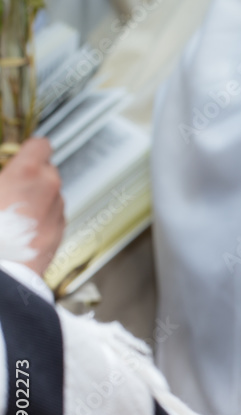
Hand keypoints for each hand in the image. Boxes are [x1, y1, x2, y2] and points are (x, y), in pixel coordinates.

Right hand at [0, 138, 64, 276]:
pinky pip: (52, 214)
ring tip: (11, 212)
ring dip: (35, 196)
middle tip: (8, 186)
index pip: (40, 144)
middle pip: (46, 169)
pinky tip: (20, 227)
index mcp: (28, 172)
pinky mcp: (60, 230)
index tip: (18, 154)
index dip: (28, 149)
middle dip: (30, 175)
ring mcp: (57, 209)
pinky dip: (40, 215)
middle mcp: (50, 188)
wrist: (3, 270)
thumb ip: (0, 172)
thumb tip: (4, 171)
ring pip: (50, 193)